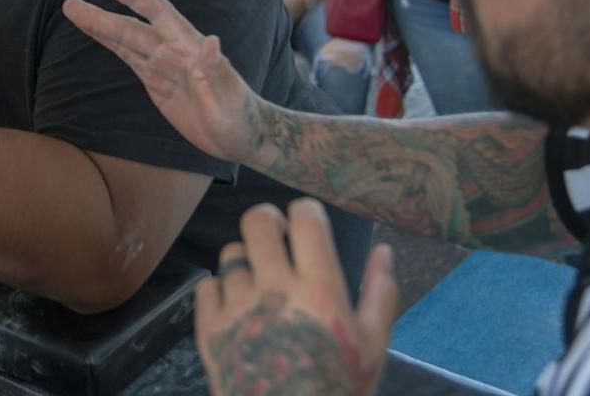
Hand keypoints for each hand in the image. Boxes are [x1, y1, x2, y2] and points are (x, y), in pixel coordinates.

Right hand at [62, 0, 257, 161]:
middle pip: (133, 30)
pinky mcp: (157, 82)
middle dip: (102, 17)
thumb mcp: (230, 99)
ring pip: (126, 41)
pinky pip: (130, 59)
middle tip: (70, 4)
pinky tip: (95, 34)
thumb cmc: (241, 117)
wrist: (243, 135)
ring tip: (72, 11)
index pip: (160, 16)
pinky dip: (110, 45)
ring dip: (100, 27)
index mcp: (190, 50)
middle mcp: (174, 52)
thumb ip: (216, 71)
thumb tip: (210, 41)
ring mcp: (164, 66)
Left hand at [196, 199, 397, 395]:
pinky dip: (220, 291)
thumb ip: (380, 293)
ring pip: (230, 253)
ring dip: (245, 261)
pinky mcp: (209, 329)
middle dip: (268, 221)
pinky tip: (238, 308)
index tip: (307, 223)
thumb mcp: (373, 346)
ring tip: (259, 283)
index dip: (305, 211)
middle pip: (258, 222)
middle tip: (277, 238)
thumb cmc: (338, 387)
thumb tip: (383, 248)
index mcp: (319, 291)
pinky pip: (206, 286)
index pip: (305, 219)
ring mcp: (237, 308)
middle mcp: (275, 291)